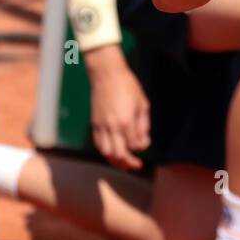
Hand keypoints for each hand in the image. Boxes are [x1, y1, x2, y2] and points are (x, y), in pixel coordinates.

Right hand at [86, 45, 150, 170]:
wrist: (106, 74)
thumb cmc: (128, 86)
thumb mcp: (142, 103)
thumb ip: (144, 125)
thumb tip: (143, 141)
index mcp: (126, 121)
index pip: (135, 145)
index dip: (142, 147)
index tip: (145, 142)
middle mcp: (112, 126)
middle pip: (119, 154)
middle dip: (129, 162)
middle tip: (136, 164)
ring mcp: (101, 126)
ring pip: (106, 152)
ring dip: (115, 160)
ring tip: (123, 162)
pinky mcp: (94, 123)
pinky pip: (98, 143)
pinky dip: (105, 151)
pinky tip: (112, 151)